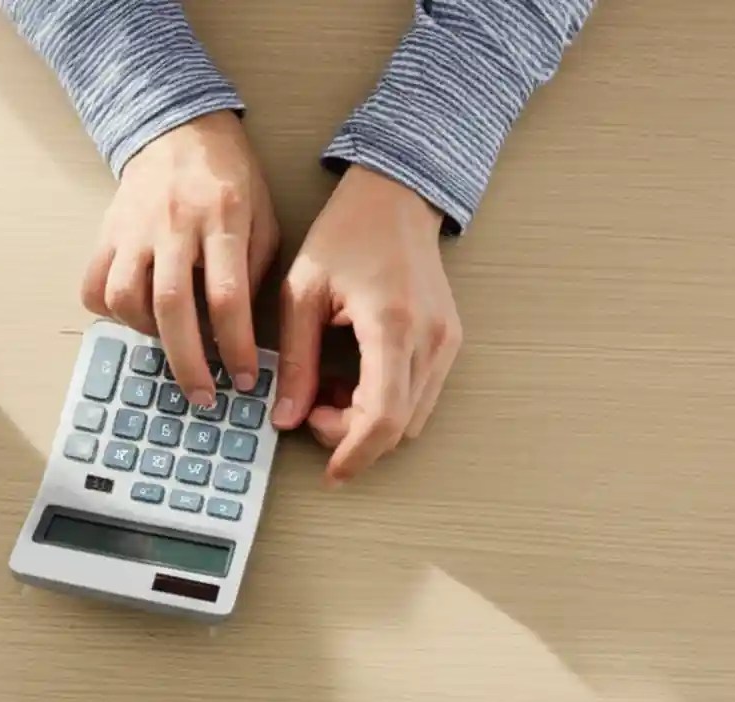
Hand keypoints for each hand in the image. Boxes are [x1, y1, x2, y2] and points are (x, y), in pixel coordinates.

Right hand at [81, 111, 278, 404]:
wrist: (178, 130)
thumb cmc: (229, 181)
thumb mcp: (263, 218)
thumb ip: (254, 272)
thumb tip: (238, 333)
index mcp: (222, 219)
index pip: (228, 296)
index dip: (235, 345)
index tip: (243, 379)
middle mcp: (173, 225)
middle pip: (172, 306)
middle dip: (188, 362)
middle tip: (203, 397)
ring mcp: (133, 229)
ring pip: (125, 298)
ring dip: (148, 336)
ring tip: (171, 344)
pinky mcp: (106, 233)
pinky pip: (94, 285)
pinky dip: (110, 313)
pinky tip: (135, 317)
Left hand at [271, 166, 461, 483]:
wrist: (394, 198)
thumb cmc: (345, 234)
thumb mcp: (302, 294)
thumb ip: (295, 360)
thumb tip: (286, 417)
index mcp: (392, 324)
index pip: (382, 416)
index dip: (354, 453)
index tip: (330, 471)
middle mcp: (430, 338)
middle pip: (399, 426)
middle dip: (351, 437)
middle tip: (308, 411)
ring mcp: (446, 341)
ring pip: (413, 418)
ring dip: (367, 422)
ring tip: (324, 390)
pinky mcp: (448, 341)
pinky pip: (420, 396)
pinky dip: (385, 404)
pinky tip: (350, 380)